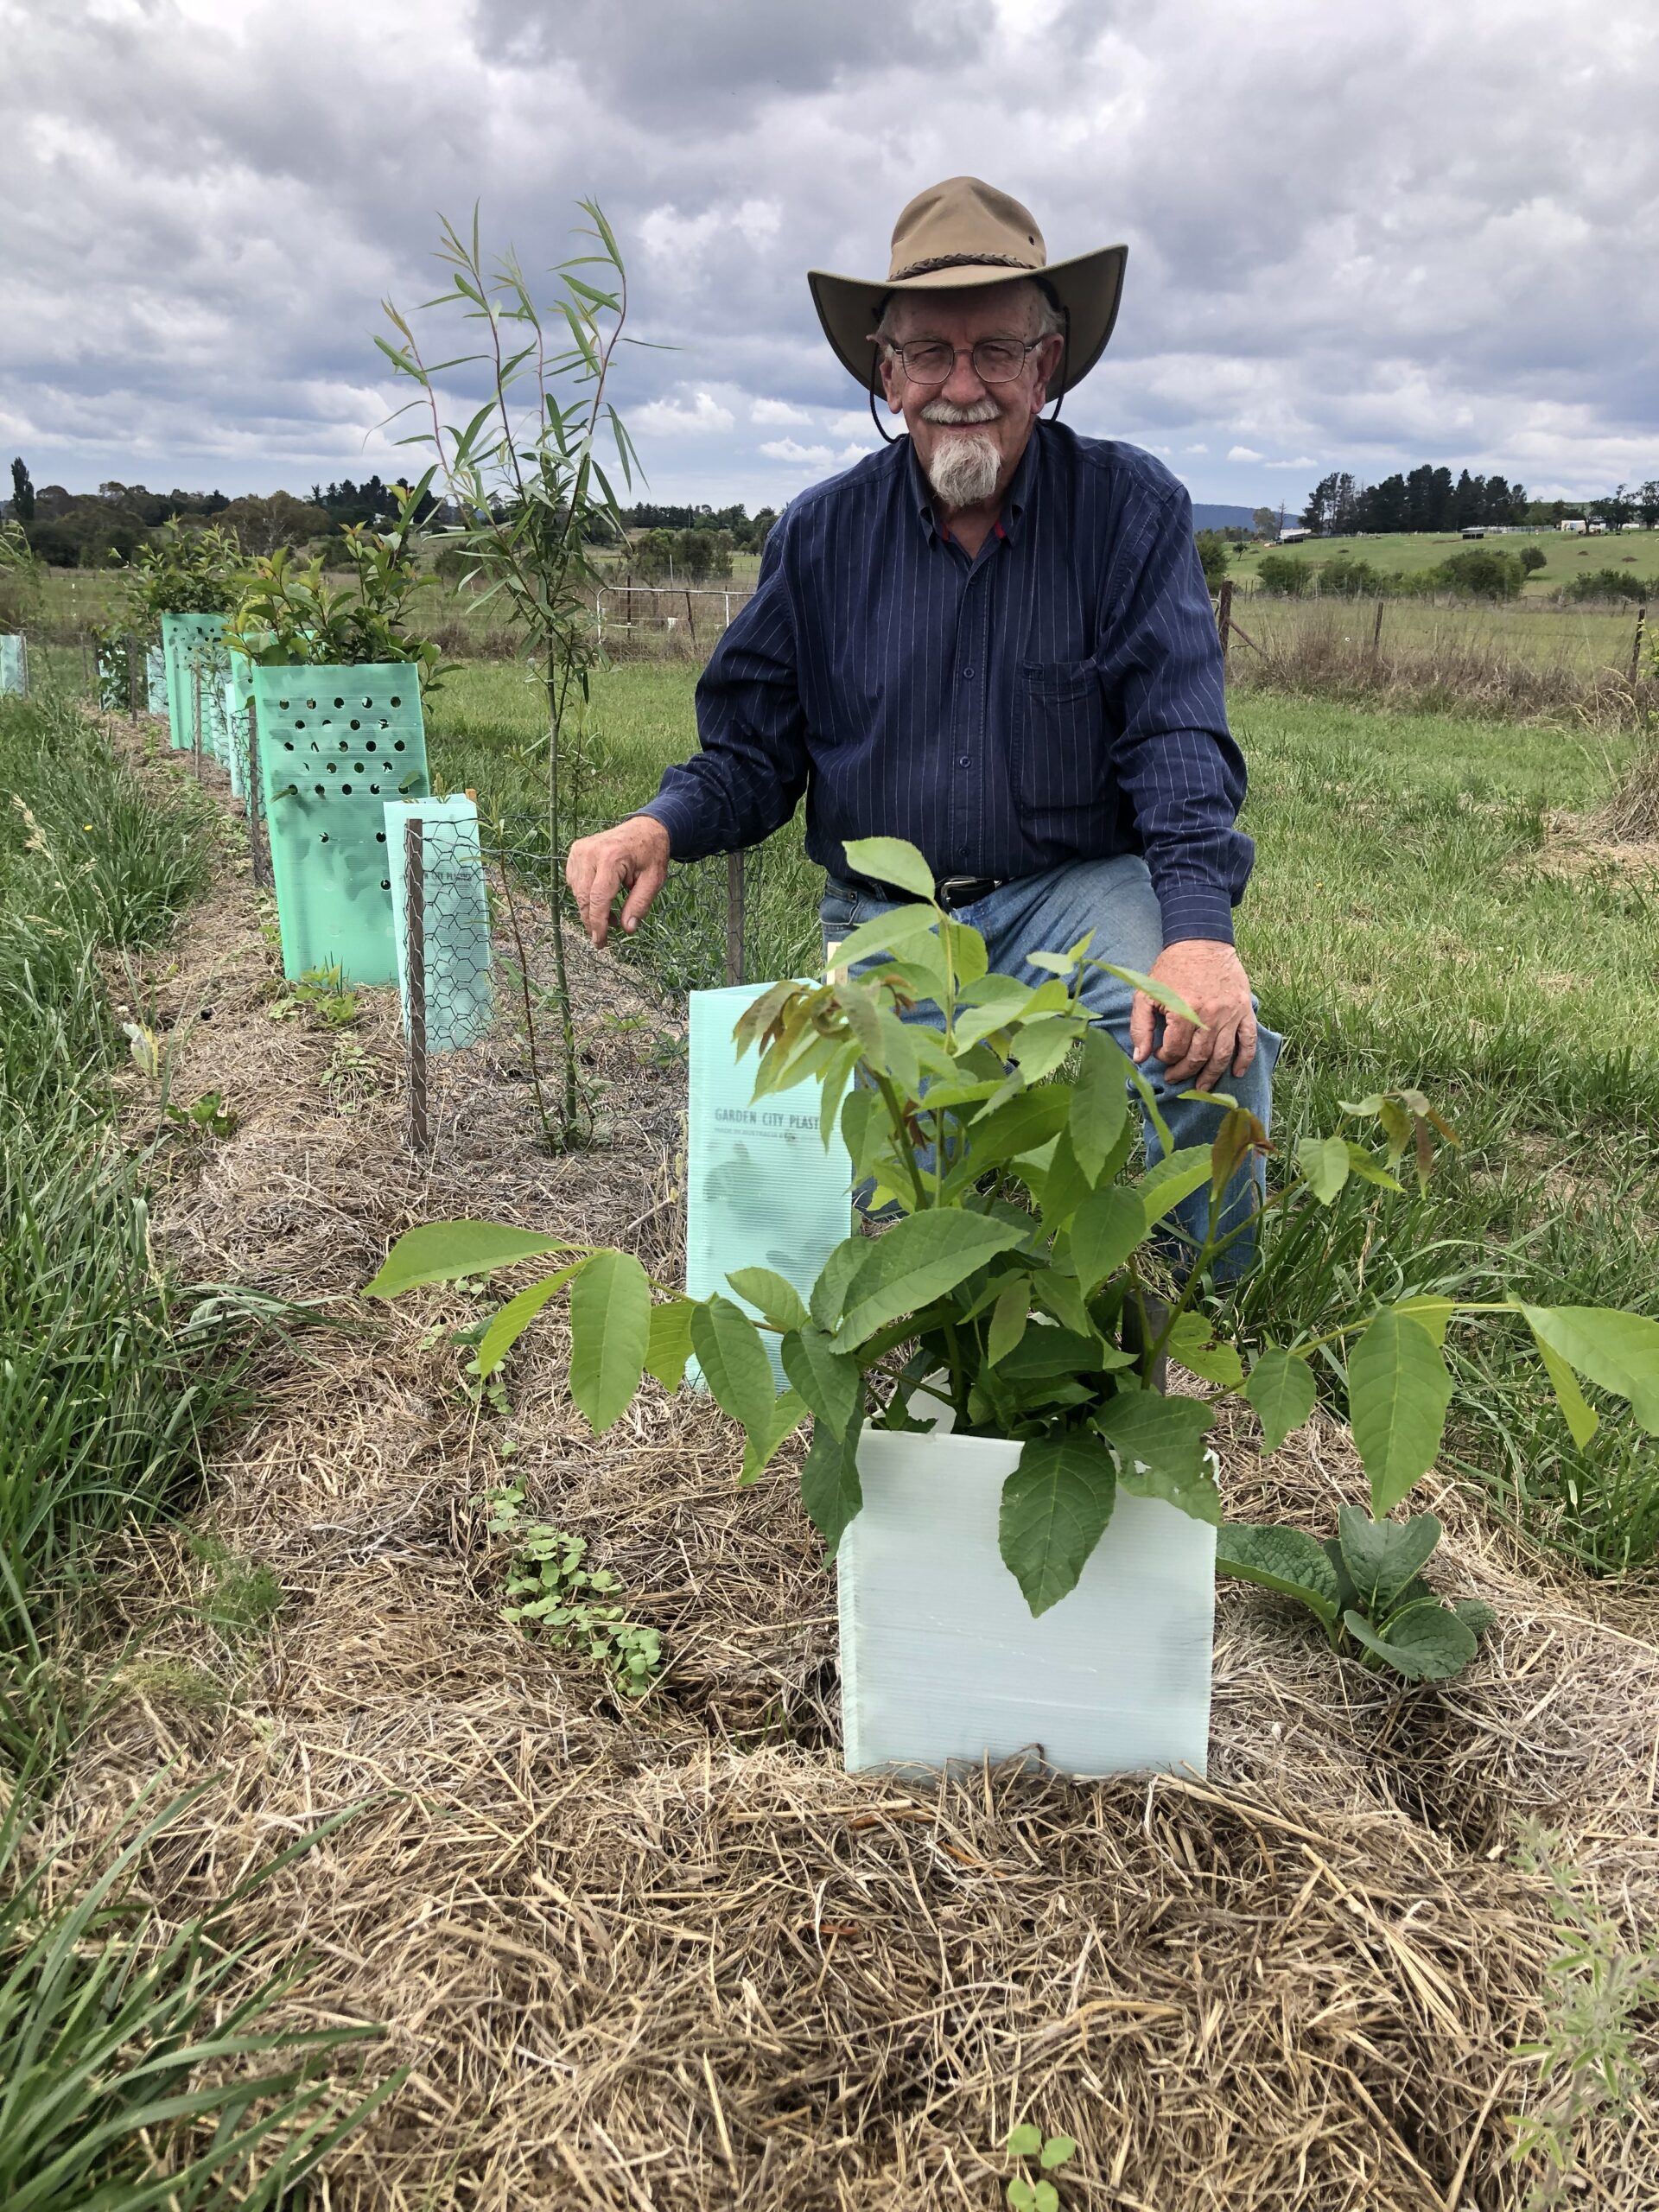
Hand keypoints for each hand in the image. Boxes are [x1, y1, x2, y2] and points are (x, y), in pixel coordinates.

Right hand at [565, 815, 670, 948]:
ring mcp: (580, 850)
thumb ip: (640, 905)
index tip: (600, 942)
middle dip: (592, 921)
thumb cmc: (651, 855)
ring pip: (576, 892)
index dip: (598, 923)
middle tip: (604, 937)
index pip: (598, 898)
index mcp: (611, 858)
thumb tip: (628, 929)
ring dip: (590, 909)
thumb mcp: (654, 881)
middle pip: (583, 897)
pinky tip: (601, 897)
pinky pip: (574, 882)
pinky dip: (585, 895)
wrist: (644, 829)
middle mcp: (590, 852)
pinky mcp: (575, 851)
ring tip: (611, 916)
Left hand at [1130, 938, 1257, 1091]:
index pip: (1175, 1050)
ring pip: (1223, 1054)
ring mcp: (1230, 1014)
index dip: (1165, 1058)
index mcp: (1184, 1011)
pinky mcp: (1244, 1010)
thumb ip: (1140, 1027)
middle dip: (1185, 1072)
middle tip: (1175, 1078)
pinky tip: (1237, 1073)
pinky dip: (1245, 1059)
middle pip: (1198, 1057)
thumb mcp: (1146, 994)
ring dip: (1212, 1075)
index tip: (1160, 1055)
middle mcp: (1210, 1016)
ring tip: (1202, 1087)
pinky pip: (1248, 1040)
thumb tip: (1140, 1058)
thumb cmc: (1171, 969)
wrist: (1201, 942)